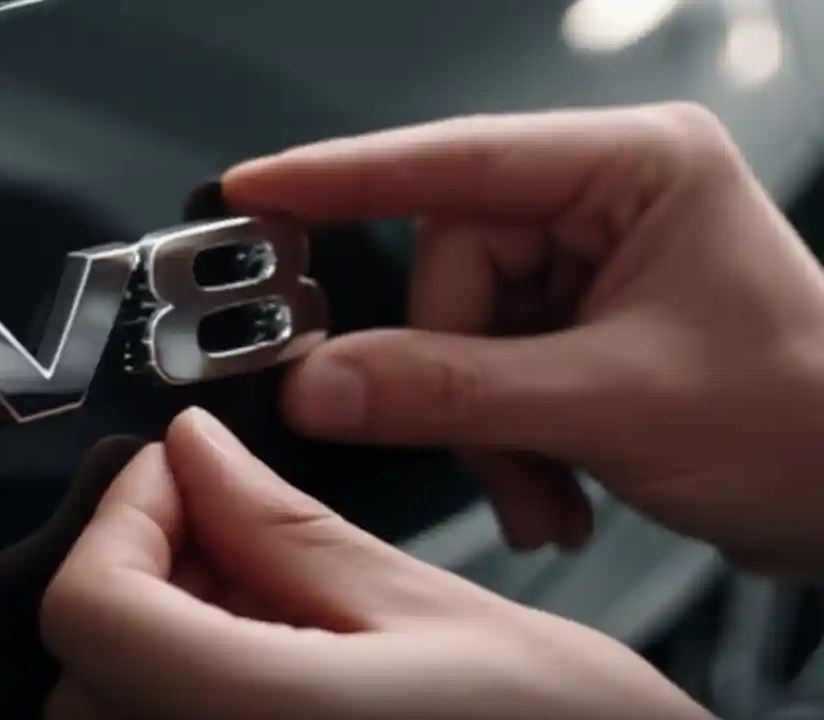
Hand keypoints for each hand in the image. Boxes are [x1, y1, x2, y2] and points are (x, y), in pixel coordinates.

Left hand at [40, 408, 709, 719]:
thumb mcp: (435, 612)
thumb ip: (287, 531)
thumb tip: (196, 454)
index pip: (91, 610)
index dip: (121, 515)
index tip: (178, 470)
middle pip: (90, 660)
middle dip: (146, 563)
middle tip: (232, 518)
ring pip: (115, 706)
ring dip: (165, 626)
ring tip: (275, 594)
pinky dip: (187, 682)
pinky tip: (275, 651)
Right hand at [223, 103, 823, 573]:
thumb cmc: (804, 422)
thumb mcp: (612, 404)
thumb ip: (451, 392)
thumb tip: (322, 382)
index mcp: (632, 167)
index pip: (453, 162)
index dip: (342, 177)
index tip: (254, 190)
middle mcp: (602, 201)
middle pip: (448, 271)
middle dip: (455, 380)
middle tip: (497, 458)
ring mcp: (587, 264)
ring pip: (456, 334)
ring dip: (483, 429)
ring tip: (543, 489)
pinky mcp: (576, 324)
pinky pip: (483, 370)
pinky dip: (501, 440)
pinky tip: (552, 485)